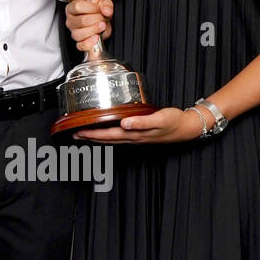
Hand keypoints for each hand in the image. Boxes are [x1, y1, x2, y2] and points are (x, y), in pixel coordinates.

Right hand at [66, 0, 113, 53]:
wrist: (103, 22)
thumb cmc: (99, 12)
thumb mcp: (103, 3)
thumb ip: (105, 4)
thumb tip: (106, 10)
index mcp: (72, 8)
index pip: (77, 7)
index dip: (91, 8)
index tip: (99, 9)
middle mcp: (71, 20)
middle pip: (81, 21)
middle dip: (96, 19)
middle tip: (102, 18)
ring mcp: (74, 32)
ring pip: (79, 34)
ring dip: (94, 30)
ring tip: (102, 26)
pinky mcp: (79, 43)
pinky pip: (81, 46)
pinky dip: (89, 43)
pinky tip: (96, 37)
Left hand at [74, 107, 203, 143]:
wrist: (185, 128)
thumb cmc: (173, 122)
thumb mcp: (159, 119)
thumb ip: (142, 122)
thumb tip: (125, 123)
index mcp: (134, 134)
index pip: (108, 136)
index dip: (92, 135)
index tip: (78, 132)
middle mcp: (132, 138)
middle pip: (106, 139)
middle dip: (90, 137)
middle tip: (74, 134)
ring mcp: (135, 137)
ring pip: (111, 139)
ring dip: (97, 137)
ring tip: (84, 134)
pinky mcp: (139, 134)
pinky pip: (119, 136)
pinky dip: (108, 134)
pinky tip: (106, 130)